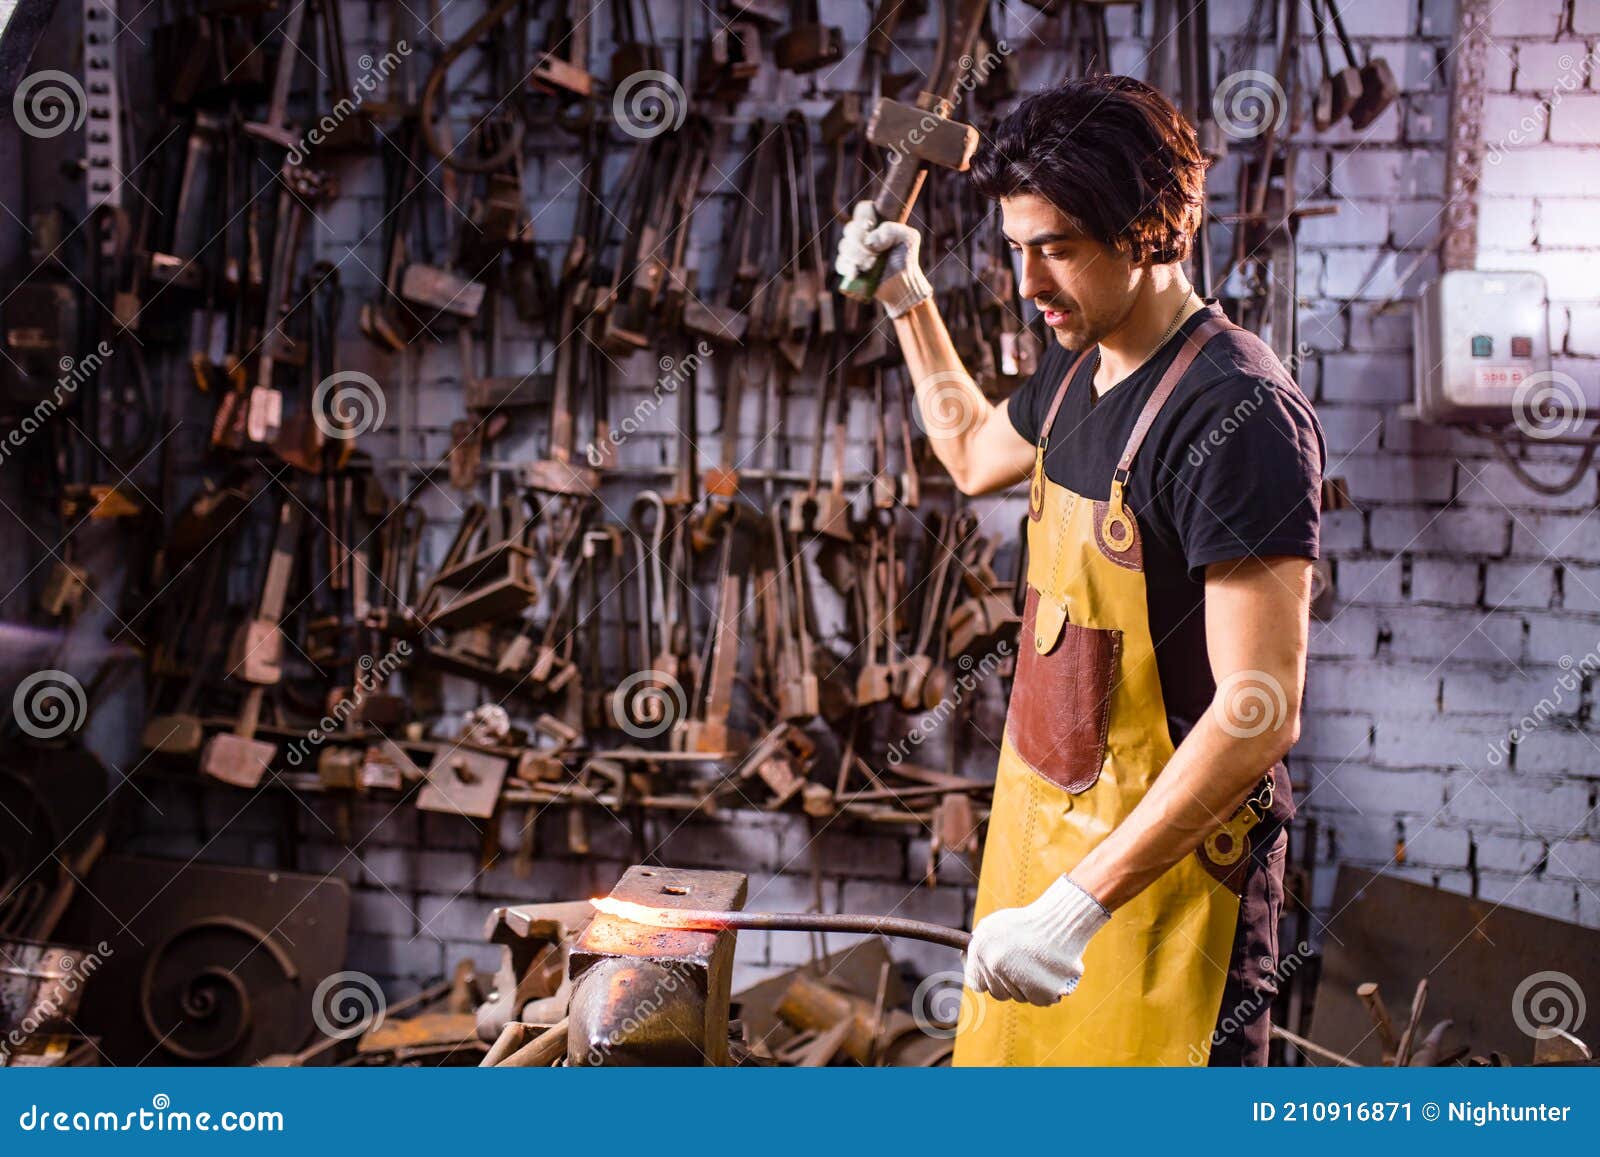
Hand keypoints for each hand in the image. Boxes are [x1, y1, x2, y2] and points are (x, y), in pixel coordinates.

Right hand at [833, 201, 932, 317]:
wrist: (902, 283)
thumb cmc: (907, 259)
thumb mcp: (908, 238)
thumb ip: (891, 230)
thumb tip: (869, 241)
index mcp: (876, 224)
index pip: (863, 210)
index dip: (863, 216)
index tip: (869, 226)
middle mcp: (863, 235)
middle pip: (850, 229)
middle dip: (859, 241)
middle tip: (874, 252)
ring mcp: (854, 252)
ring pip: (844, 246)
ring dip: (856, 255)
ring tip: (870, 265)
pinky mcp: (850, 268)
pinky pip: (840, 264)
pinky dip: (846, 267)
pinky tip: (855, 273)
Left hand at [963, 875, 1110, 1005]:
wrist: (1060, 920)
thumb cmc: (1026, 922)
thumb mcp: (992, 926)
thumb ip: (978, 946)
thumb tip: (967, 961)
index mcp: (984, 954)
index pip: (975, 983)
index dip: (984, 979)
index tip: (992, 975)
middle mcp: (999, 970)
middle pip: (999, 993)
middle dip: (1008, 982)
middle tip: (1020, 966)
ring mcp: (1021, 982)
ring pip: (1021, 998)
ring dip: (1028, 986)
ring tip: (1038, 963)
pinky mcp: (1046, 992)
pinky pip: (1041, 1000)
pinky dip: (1047, 990)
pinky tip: (1051, 971)